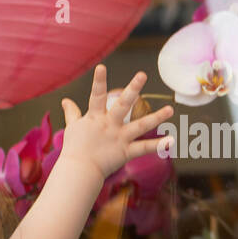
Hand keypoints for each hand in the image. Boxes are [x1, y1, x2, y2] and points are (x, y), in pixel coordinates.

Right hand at [60, 65, 173, 179]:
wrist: (78, 171)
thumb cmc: (74, 148)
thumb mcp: (72, 127)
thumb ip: (72, 112)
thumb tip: (65, 100)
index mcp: (95, 117)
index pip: (96, 96)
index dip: (98, 82)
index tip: (101, 67)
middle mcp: (109, 125)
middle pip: (122, 105)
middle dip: (132, 89)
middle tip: (142, 75)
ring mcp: (119, 138)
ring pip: (140, 125)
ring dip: (156, 118)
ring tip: (170, 109)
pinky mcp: (126, 152)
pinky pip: (144, 148)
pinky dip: (158, 146)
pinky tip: (171, 141)